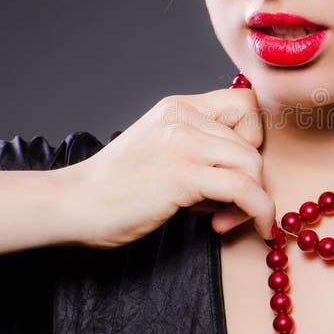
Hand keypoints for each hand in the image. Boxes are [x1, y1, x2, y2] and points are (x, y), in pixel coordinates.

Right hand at [68, 87, 275, 247]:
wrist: (74, 203)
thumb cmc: (115, 187)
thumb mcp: (160, 147)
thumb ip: (196, 145)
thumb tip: (243, 167)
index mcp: (178, 108)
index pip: (245, 105)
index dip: (252, 139)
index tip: (237, 169)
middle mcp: (184, 118)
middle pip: (253, 143)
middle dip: (253, 181)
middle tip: (231, 209)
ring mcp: (184, 143)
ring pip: (253, 165)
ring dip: (254, 200)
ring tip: (225, 220)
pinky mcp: (183, 174)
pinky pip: (245, 189)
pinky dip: (259, 211)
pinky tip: (252, 227)